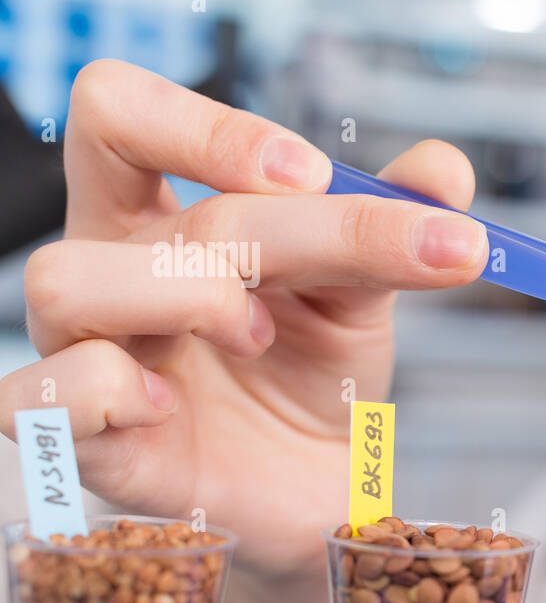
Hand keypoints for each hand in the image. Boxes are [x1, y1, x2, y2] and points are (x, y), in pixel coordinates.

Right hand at [0, 60, 487, 574]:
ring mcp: (85, 350)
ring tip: (257, 337)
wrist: (315, 492)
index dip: (206, 124)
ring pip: (66, 278)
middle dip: (250, 214)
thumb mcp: (362, 296)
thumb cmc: (314, 379)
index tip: (312, 173)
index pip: (123, 110)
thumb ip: (395, 226)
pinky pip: (45, 395)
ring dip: (187, 295)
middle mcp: (112, 267)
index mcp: (165, 215)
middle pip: (110, 167)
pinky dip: (112, 389)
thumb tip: (444, 170)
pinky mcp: (87, 443)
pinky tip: (172, 407)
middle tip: (327, 270)